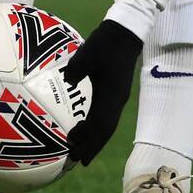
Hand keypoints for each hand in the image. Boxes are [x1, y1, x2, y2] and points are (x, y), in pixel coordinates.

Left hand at [61, 18, 142, 164]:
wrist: (126, 33)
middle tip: (75, 159)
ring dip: (93, 137)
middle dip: (91, 146)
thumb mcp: (87, 54)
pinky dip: (94, 124)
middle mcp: (117, 100)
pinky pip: (105, 113)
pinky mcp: (116, 91)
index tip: (77, 154)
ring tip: (77, 146)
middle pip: (105, 130)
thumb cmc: (106, 42)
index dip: (90, 142)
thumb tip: (66, 81)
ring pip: (106, 124)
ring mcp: (118, 96)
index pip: (101, 125)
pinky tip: (82, 125)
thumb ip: (76, 70)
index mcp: (111, 95)